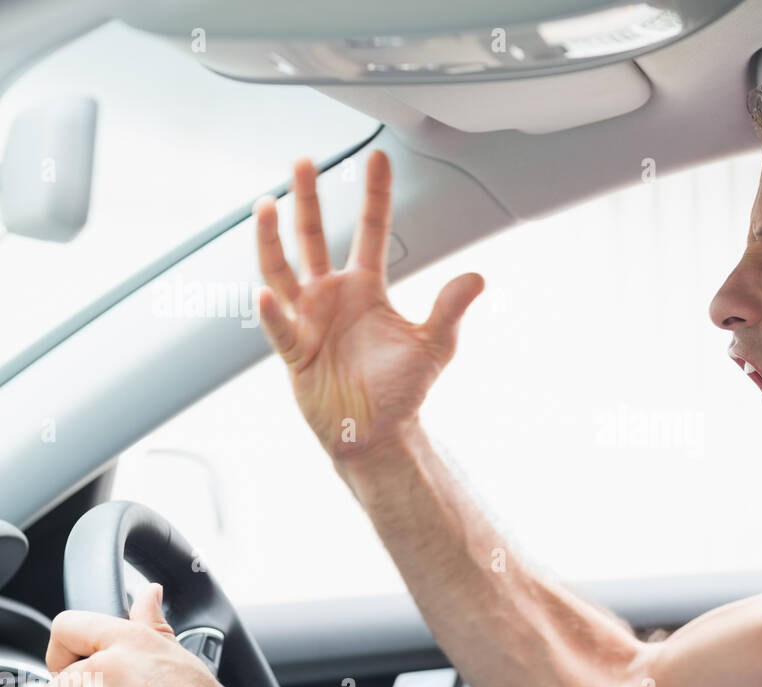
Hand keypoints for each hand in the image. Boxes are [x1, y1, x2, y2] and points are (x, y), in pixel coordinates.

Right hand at [253, 151, 484, 459]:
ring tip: (266, 205)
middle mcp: (332, 296)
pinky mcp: (295, 352)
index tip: (376, 158)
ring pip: (282, 271)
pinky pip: (279, 328)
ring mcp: (308, 320)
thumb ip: (449, 309)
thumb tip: (477, 277)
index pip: (370, 231)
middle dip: (309, 199)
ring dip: (272, 240)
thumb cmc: (401, 389)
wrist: (377, 432)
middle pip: (314, 238)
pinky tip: (263, 294)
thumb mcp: (434, 346)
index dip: (373, 195)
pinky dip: (270, 313)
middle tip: (303, 161)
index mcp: (366, 289)